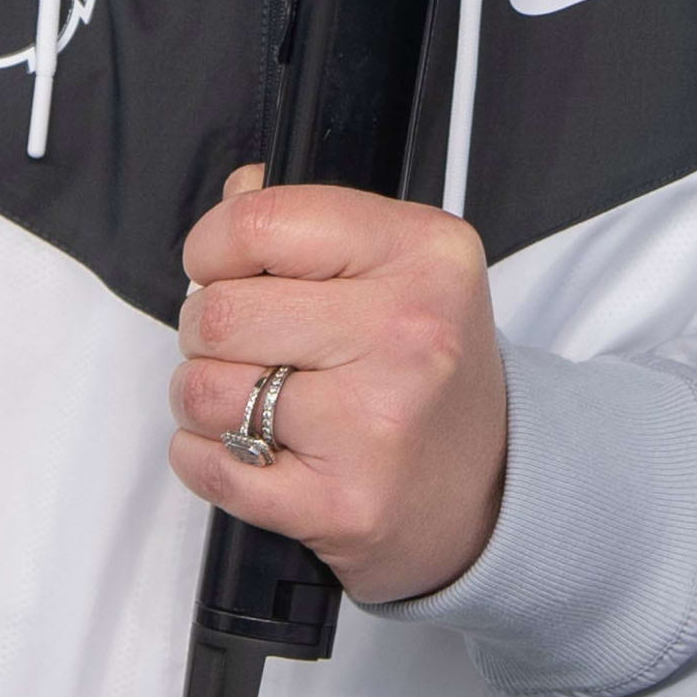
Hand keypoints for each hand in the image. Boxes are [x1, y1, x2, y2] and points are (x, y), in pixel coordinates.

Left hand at [171, 167, 507, 604]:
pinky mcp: (343, 504)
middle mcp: (408, 333)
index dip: (212, 246)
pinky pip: (212, 467)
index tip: (219, 267)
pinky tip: (253, 449)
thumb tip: (238, 192)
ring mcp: (375, 424)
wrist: (493, 486)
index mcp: (423, 252)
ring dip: (203, 398)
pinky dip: (206, 458)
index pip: (259, 222)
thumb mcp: (407, 265)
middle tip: (243, 343)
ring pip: (205, 391)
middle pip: (221, 312)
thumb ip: (317, 220)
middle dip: (205, 330)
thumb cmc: (430, 370)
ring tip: (253, 399)